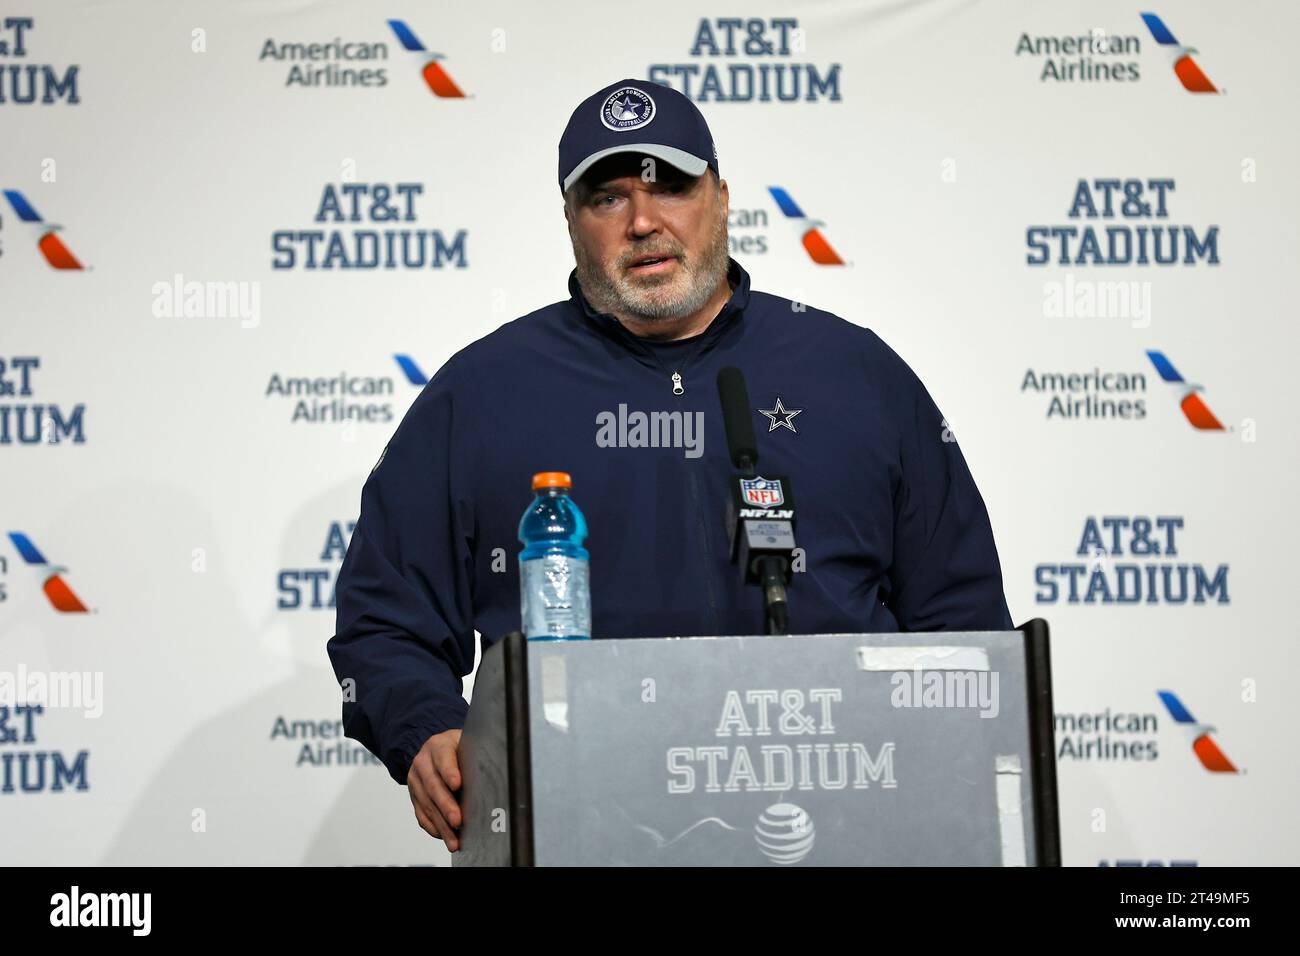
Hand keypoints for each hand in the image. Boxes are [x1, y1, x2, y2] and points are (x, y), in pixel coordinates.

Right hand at [407, 728, 462, 850]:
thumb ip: (474, 756)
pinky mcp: (414, 797)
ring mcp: (415, 781)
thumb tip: (493, 777)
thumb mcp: (465, 743)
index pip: (443, 758)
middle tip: (458, 821)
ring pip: (427, 805)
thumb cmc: (457, 749)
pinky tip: (444, 837)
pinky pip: (421, 815)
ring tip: (454, 840)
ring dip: (441, 825)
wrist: (433, 750)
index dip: (450, 772)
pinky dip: (433, 828)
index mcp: (438, 746)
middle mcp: (423, 763)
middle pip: (433, 786)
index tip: (458, 785)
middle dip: (446, 806)